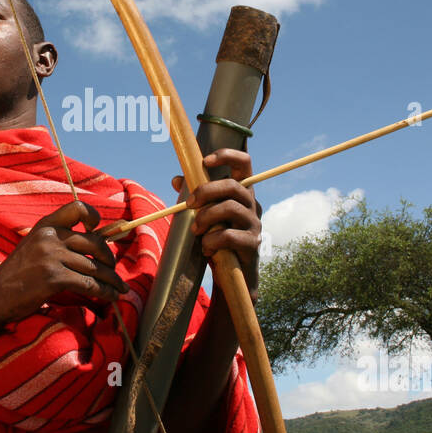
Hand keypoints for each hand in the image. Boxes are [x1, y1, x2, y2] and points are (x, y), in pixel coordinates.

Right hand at [0, 200, 129, 324]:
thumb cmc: (17, 274)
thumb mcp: (35, 246)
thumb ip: (59, 241)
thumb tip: (97, 244)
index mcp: (46, 225)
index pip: (77, 207)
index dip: (93, 216)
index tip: (98, 231)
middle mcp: (50, 237)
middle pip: (95, 242)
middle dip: (109, 259)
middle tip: (114, 270)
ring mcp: (52, 257)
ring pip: (95, 267)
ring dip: (111, 280)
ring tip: (119, 289)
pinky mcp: (54, 278)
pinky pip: (89, 284)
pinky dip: (104, 292)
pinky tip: (110, 297)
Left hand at [171, 148, 262, 298]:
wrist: (232, 276)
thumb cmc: (217, 240)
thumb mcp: (205, 216)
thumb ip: (195, 198)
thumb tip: (176, 179)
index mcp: (241, 192)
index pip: (244, 163)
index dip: (227, 156)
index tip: (206, 161)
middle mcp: (252, 204)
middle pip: (232, 185)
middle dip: (206, 191)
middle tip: (188, 204)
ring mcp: (255, 223)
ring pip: (230, 208)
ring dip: (205, 217)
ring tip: (195, 231)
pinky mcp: (253, 243)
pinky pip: (229, 235)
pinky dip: (212, 241)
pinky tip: (206, 249)